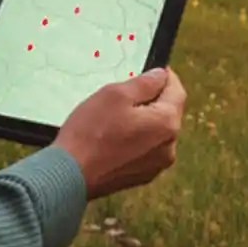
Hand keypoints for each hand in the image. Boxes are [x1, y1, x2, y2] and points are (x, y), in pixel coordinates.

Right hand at [52, 67, 186, 199]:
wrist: (70, 175)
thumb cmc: (91, 132)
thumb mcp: (116, 94)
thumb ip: (145, 83)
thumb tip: (161, 76)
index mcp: (167, 124)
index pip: (177, 91)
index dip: (166, 77)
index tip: (154, 71)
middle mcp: (169, 147)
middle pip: (168, 112)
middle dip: (153, 99)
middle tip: (127, 93)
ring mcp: (156, 164)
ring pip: (157, 131)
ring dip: (144, 119)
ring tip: (116, 116)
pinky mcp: (142, 175)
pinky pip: (146, 149)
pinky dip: (136, 138)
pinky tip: (114, 136)